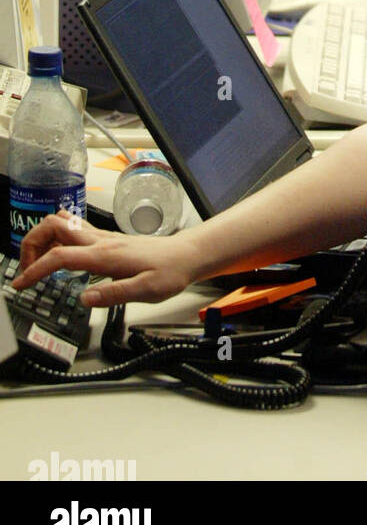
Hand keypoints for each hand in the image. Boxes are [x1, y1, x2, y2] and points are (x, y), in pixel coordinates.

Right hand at [13, 210, 196, 308]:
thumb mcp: (147, 290)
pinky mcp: (107, 241)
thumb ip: (114, 294)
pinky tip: (57, 259)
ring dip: (42, 240)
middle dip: (31, 244)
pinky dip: (56, 240)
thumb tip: (85, 299)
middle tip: (26, 271)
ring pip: (63, 225)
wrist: (187, 255)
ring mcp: (104, 238)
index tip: (21, 285)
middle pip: (54, 227)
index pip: (60, 256)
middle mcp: (101, 242)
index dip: (36, 269)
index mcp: (106, 255)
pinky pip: (75, 232)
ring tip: (36, 266)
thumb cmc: (171, 271)